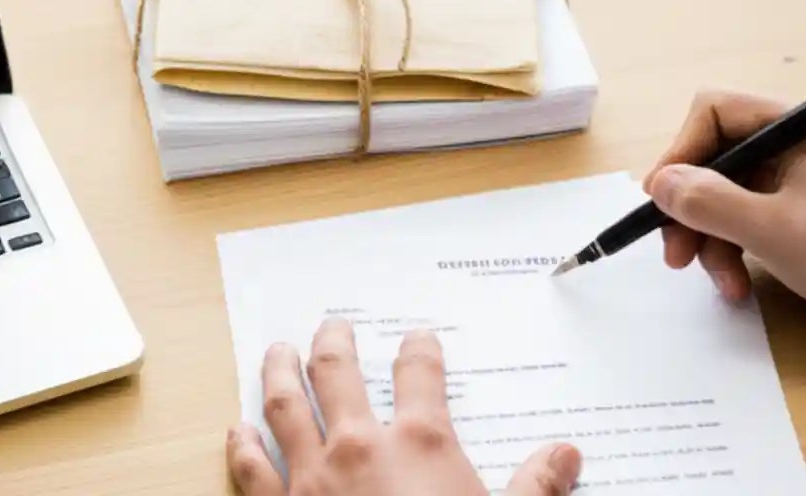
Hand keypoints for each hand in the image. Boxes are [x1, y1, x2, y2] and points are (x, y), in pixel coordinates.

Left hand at [226, 318, 581, 494]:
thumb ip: (536, 487)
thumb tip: (567, 454)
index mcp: (420, 443)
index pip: (419, 374)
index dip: (419, 349)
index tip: (418, 337)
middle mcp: (359, 446)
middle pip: (336, 371)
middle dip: (334, 341)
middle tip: (333, 324)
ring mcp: (312, 476)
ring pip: (284, 404)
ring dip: (278, 371)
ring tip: (277, 350)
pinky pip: (252, 469)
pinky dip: (243, 445)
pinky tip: (238, 429)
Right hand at [645, 89, 805, 348]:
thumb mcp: (775, 230)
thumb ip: (711, 203)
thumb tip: (659, 185)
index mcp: (795, 129)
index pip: (715, 113)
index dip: (682, 150)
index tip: (664, 197)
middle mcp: (789, 148)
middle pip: (710, 159)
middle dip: (689, 208)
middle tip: (674, 251)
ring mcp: (789, 184)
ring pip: (718, 197)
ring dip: (706, 239)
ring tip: (716, 279)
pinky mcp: (789, 218)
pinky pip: (737, 224)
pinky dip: (727, 253)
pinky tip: (735, 285)